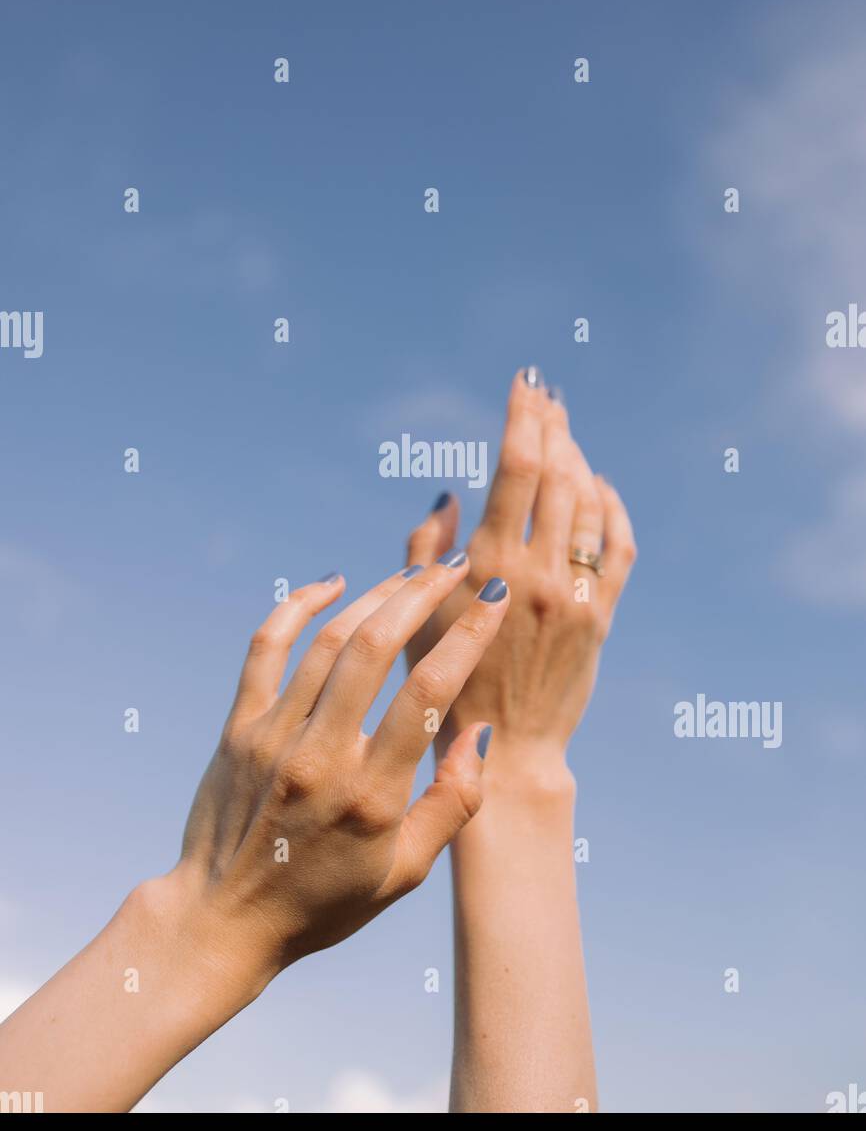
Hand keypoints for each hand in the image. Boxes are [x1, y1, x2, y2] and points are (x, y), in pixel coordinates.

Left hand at [173, 556, 508, 991]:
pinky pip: (266, 649)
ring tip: (410, 573)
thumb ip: (453, 805)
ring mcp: (272, 738)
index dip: (466, 637)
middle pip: (375, 649)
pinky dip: (297, 607)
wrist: (220, 922)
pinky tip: (331, 584)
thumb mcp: (404, 874)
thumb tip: (479, 732)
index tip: (494, 598)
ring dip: (374, 597)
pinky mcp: (237, 728)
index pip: (428, 695)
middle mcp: (321, 758)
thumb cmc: (323, 903)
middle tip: (455, 566)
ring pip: (327, 641)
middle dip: (421, 596)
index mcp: (371, 797)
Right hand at [404, 370, 634, 784]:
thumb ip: (425, 550)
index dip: (524, 417)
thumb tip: (447, 496)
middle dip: (553, 425)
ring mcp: (576, 594)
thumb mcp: (415, 615)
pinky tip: (600, 487)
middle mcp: (536, 573)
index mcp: (486, 566)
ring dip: (578, 460)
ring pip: (587, 503)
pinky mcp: (602, 616)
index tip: (525, 382)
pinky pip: (619, 546)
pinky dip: (612, 509)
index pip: (517, 468)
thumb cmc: (442, 684)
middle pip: (557, 474)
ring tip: (565, 433)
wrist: (504, 748)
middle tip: (547, 396)